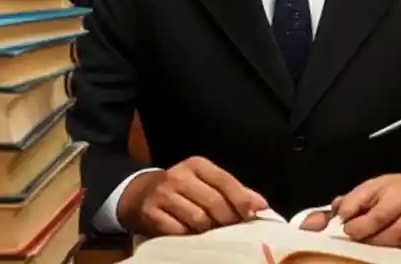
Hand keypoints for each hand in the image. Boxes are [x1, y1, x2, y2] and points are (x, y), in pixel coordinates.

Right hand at [117, 156, 268, 236]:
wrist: (139, 194)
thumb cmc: (181, 190)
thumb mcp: (204, 182)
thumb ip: (232, 191)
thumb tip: (261, 205)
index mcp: (196, 165)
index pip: (225, 180)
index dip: (242, 198)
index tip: (256, 212)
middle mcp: (179, 175)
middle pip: (214, 202)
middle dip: (227, 219)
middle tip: (232, 227)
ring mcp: (163, 194)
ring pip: (198, 219)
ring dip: (207, 229)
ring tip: (209, 230)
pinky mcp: (151, 213)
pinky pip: (178, 230)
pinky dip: (187, 235)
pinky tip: (189, 233)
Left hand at [305, 171, 400, 262]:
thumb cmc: (400, 190)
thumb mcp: (375, 187)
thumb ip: (350, 202)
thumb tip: (322, 220)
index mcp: (396, 194)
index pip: (375, 216)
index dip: (358, 228)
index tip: (345, 232)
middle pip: (389, 236)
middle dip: (368, 245)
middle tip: (354, 249)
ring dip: (386, 258)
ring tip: (371, 258)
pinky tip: (392, 261)